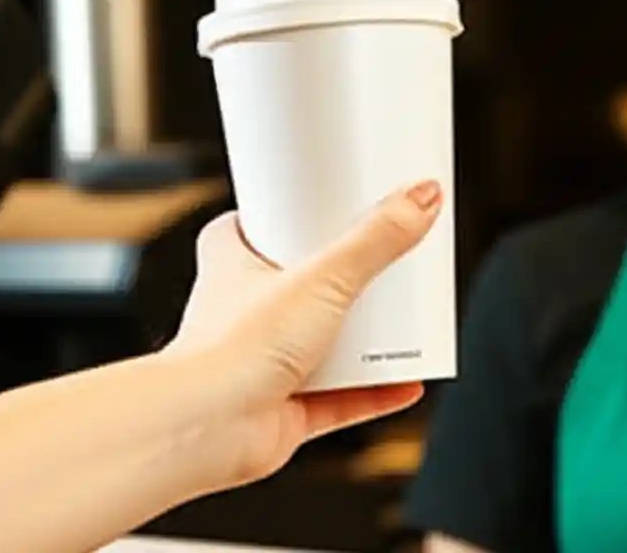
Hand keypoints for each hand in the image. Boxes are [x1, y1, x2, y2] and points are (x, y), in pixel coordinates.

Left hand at [165, 180, 443, 486]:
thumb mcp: (322, 276)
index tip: (347, 203)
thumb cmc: (230, 349)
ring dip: (369, 338)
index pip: (271, 223)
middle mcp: (247, 310)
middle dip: (353, 278)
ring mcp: (267, 360)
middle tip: (391, 261)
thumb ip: (376, 239)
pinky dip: (378, 390)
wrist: (205, 428)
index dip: (306, 213)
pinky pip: (344, 396)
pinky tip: (408, 382)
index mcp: (235, 261)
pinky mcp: (286, 406)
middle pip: (311, 282)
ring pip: (328, 341)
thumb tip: (420, 198)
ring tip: (407, 321)